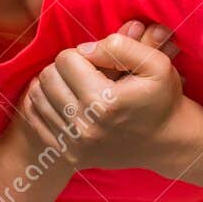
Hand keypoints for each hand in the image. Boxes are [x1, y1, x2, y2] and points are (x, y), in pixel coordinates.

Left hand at [17, 20, 191, 171]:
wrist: (167, 141)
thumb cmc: (162, 98)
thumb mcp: (156, 64)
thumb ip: (120, 46)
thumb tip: (83, 49)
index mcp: (104, 102)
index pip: (65, 60)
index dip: (81, 54)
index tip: (97, 62)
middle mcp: (85, 127)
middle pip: (48, 77)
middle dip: (64, 68)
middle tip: (84, 72)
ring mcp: (74, 145)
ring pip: (37, 96)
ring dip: (53, 85)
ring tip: (74, 85)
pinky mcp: (69, 155)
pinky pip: (35, 119)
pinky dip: (43, 104)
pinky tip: (62, 100)